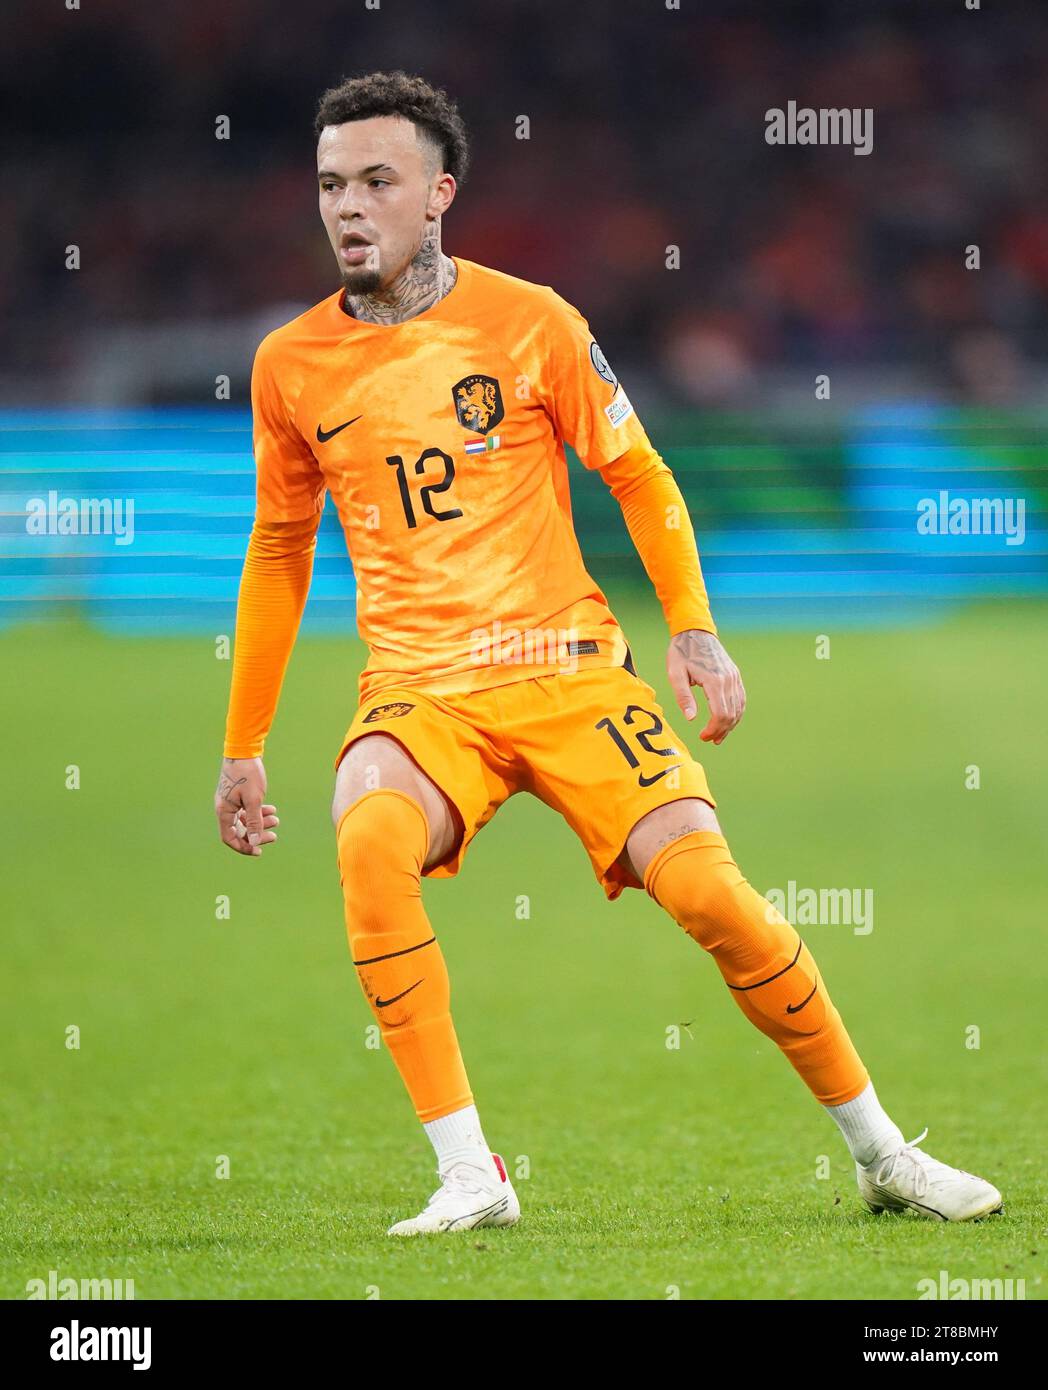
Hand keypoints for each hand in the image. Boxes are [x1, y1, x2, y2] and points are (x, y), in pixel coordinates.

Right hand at [215, 757, 279, 855]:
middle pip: (239, 830)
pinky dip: (259, 811)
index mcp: (224, 811)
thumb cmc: (248, 774)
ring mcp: (230, 801)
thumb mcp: (254, 800)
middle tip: (274, 836)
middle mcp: (224, 807)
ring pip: (245, 819)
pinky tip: (272, 809)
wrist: (244, 750)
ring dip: (261, 821)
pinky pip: (247, 809)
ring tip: (277, 819)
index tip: (259, 851)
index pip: (229, 837)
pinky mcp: (237, 794)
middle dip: (257, 834)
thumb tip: (254, 842)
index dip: (243, 846)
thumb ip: (254, 821)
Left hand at [667, 629, 745, 744]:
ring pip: (738, 708)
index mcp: (713, 680)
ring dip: (730, 724)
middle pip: (731, 714)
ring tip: (718, 736)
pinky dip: (736, 713)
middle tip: (708, 739)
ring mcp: (734, 677)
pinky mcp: (735, 675)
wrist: (695, 631)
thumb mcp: (675, 674)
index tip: (702, 736)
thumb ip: (683, 697)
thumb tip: (691, 718)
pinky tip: (727, 721)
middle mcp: (728, 679)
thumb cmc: (681, 652)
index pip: (720, 713)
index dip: (713, 729)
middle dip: (721, 730)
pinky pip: (740, 698)